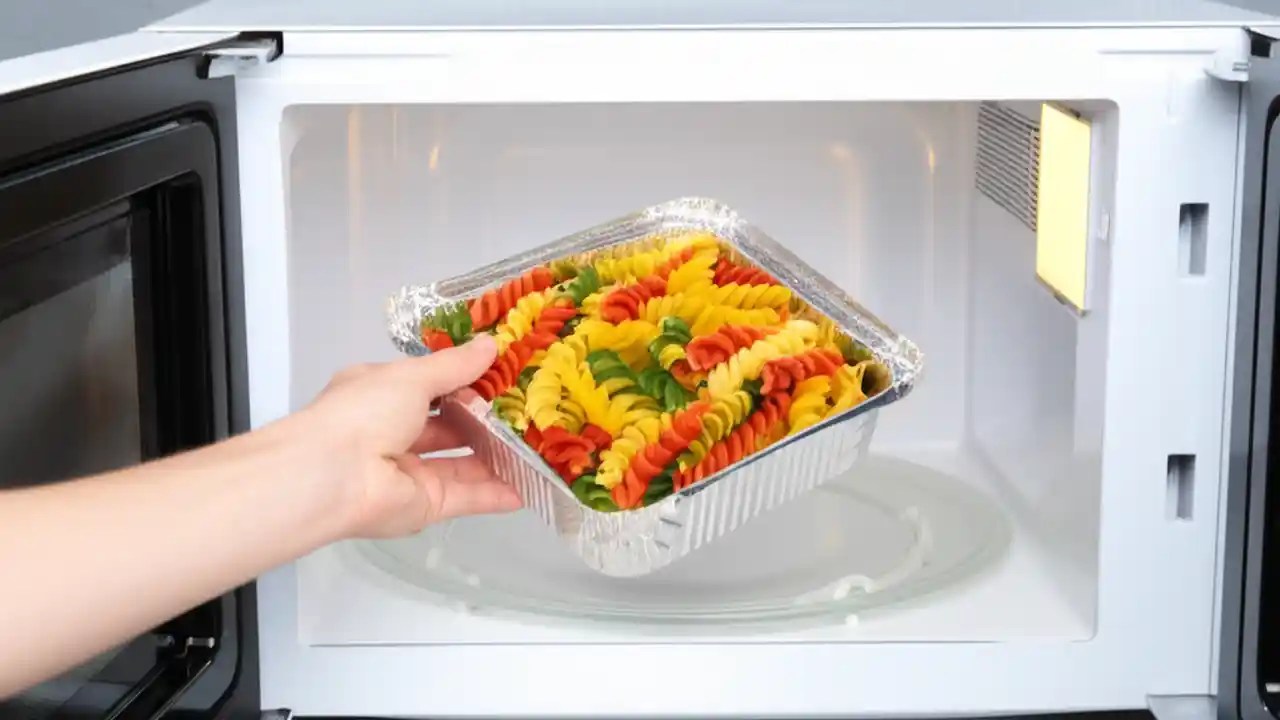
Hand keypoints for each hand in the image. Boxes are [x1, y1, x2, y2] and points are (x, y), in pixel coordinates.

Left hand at [299, 335, 521, 537]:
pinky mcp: (425, 506)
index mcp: (382, 395)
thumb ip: (455, 366)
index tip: (503, 371)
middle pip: (448, 427)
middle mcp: (394, 433)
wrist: (333, 476)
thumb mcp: (412, 376)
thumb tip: (490, 345)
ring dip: (496, 456)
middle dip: (485, 420)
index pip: (428, 385)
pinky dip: (496, 493)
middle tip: (529, 409)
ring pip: (461, 463)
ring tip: (538, 445)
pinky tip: (530, 486)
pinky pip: (466, 497)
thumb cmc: (365, 412)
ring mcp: (410, 473)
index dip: (464, 379)